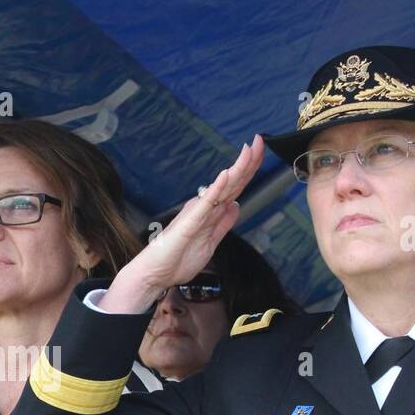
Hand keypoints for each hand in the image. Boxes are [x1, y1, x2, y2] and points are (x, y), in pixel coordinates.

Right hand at [104, 135, 265, 312]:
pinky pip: (205, 204)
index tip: (259, 151)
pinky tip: (225, 176)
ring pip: (221, 188)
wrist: (154, 275)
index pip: (234, 188)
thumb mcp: (211, 243)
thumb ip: (223, 224)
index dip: (248, 170)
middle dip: (248, 162)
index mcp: (210, 213)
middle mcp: (204, 208)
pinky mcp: (188, 223)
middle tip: (260, 140)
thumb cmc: (176, 260)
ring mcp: (196, 213)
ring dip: (236, 169)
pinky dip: (216, 190)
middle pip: (231, 182)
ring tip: (249, 151)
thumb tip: (236, 205)